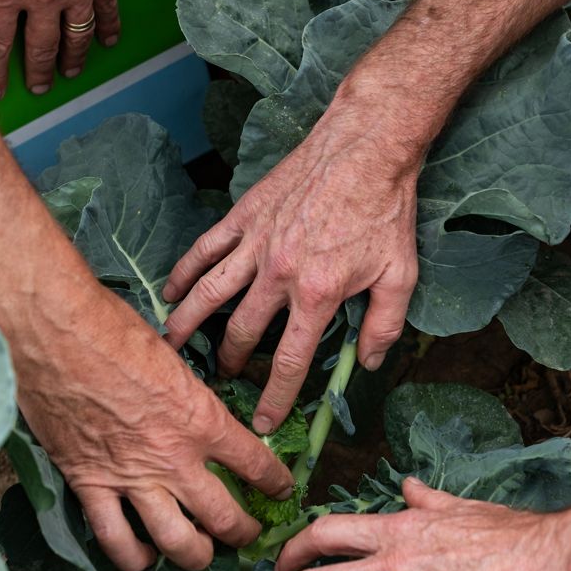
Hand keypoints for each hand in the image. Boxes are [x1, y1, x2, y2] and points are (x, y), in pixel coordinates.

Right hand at [12, 282, 293, 570]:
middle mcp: (174, 458)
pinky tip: (143, 555)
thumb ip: (189, 394)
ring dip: (196, 555)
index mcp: (202, 420)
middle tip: (248, 535)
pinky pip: (116, 540)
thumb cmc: (114, 330)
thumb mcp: (173, 358)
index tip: (283, 490)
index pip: (256, 464)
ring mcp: (132, 478)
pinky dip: (133, 557)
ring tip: (201, 553)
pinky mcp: (90, 485)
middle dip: (244, 533)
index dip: (277, 483)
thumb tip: (197, 405)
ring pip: (177, 543)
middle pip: (225, 519)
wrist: (57, 334)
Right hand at [162, 106, 419, 433]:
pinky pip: (205, 249)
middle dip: (230, 363)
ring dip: (187, 324)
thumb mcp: (400, 275)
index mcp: (317, 294)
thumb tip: (367, 364)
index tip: (262, 422)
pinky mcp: (244, 216)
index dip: (276, 396)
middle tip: (222, 381)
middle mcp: (278, 274)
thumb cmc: (385, 210)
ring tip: (172, 348)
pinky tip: (170, 291)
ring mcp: (256, 243)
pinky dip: (184, 272)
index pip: (290, 360)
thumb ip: (383, 326)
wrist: (365, 148)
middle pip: (241, 332)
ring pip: (210, 292)